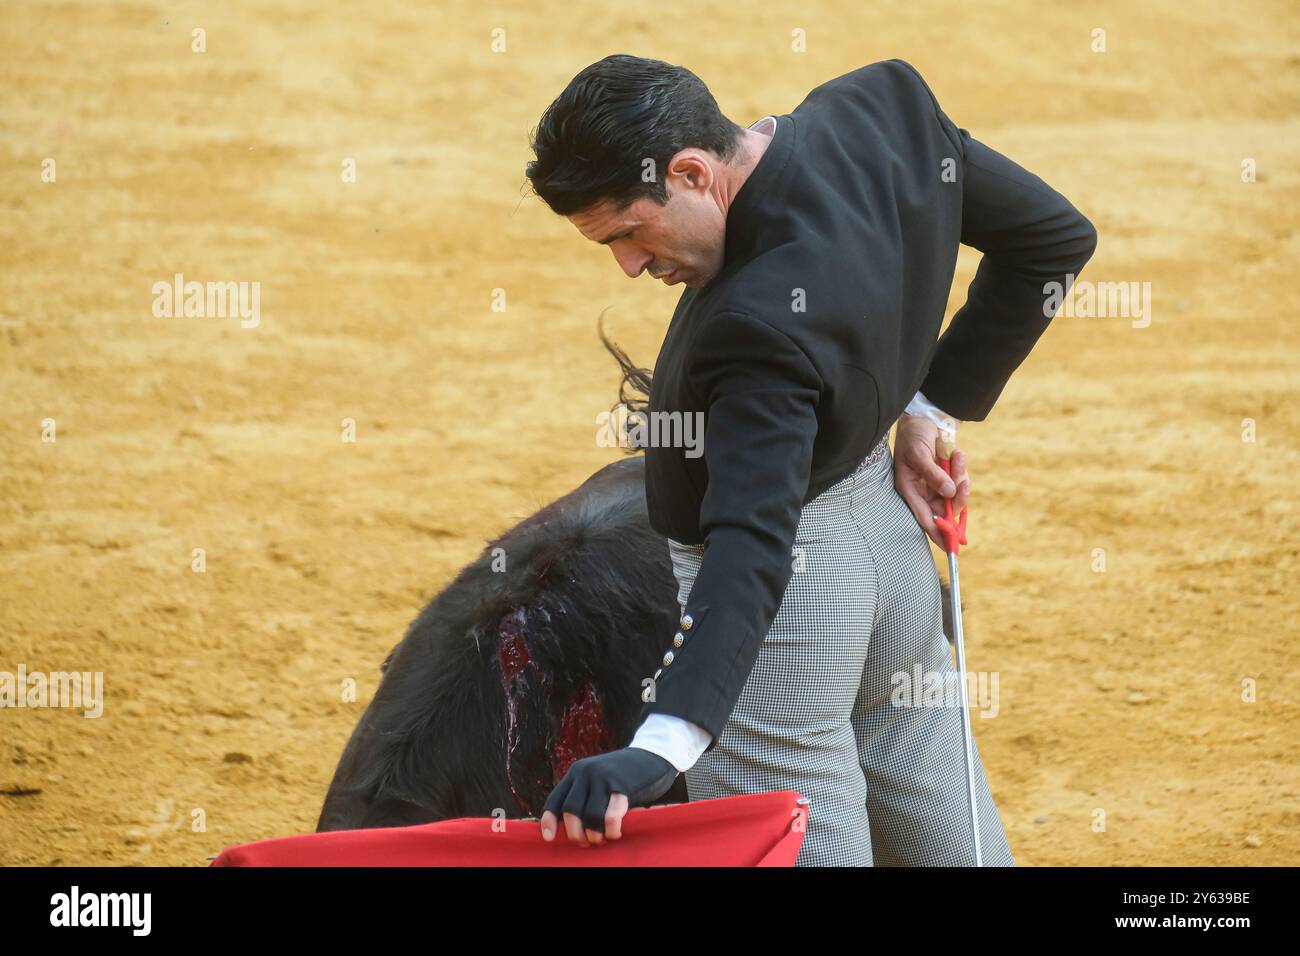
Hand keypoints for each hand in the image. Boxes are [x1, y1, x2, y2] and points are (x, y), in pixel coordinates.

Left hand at [540, 747, 677, 846]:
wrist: (652, 755)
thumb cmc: (625, 777)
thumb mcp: (598, 781)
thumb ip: (585, 797)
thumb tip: (572, 830)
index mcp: (576, 772)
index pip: (555, 799)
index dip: (549, 821)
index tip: (549, 839)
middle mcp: (585, 772)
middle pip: (570, 810)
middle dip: (576, 833)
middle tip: (587, 843)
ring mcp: (603, 777)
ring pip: (589, 815)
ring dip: (595, 834)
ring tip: (602, 840)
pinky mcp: (621, 784)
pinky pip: (610, 815)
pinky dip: (611, 829)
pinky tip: (615, 833)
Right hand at [894, 413, 969, 548]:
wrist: (923, 417)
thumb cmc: (914, 435)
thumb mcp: (919, 454)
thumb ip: (934, 475)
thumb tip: (950, 494)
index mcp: (910, 490)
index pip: (925, 519)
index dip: (938, 535)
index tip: (951, 548)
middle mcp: (923, 491)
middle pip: (945, 510)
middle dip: (957, 499)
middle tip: (963, 483)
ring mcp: (937, 484)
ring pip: (957, 495)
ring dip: (961, 477)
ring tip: (956, 457)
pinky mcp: (948, 475)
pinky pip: (962, 481)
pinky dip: (962, 468)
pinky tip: (956, 453)